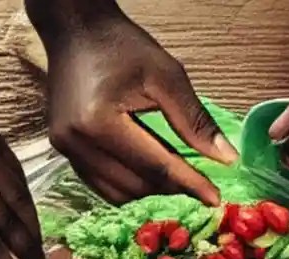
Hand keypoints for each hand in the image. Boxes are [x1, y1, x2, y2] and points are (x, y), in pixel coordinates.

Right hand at [41, 8, 236, 204]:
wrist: (77, 30)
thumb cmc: (122, 46)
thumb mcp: (166, 76)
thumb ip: (195, 121)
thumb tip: (227, 159)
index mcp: (100, 121)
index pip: (155, 166)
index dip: (189, 184)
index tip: (215, 198)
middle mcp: (76, 141)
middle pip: (135, 184)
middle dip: (170, 188)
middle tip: (199, 181)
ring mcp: (64, 148)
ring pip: (116, 192)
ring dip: (149, 190)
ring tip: (174, 177)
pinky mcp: (62, 149)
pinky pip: (99, 183)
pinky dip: (127, 185)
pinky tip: (147, 171)